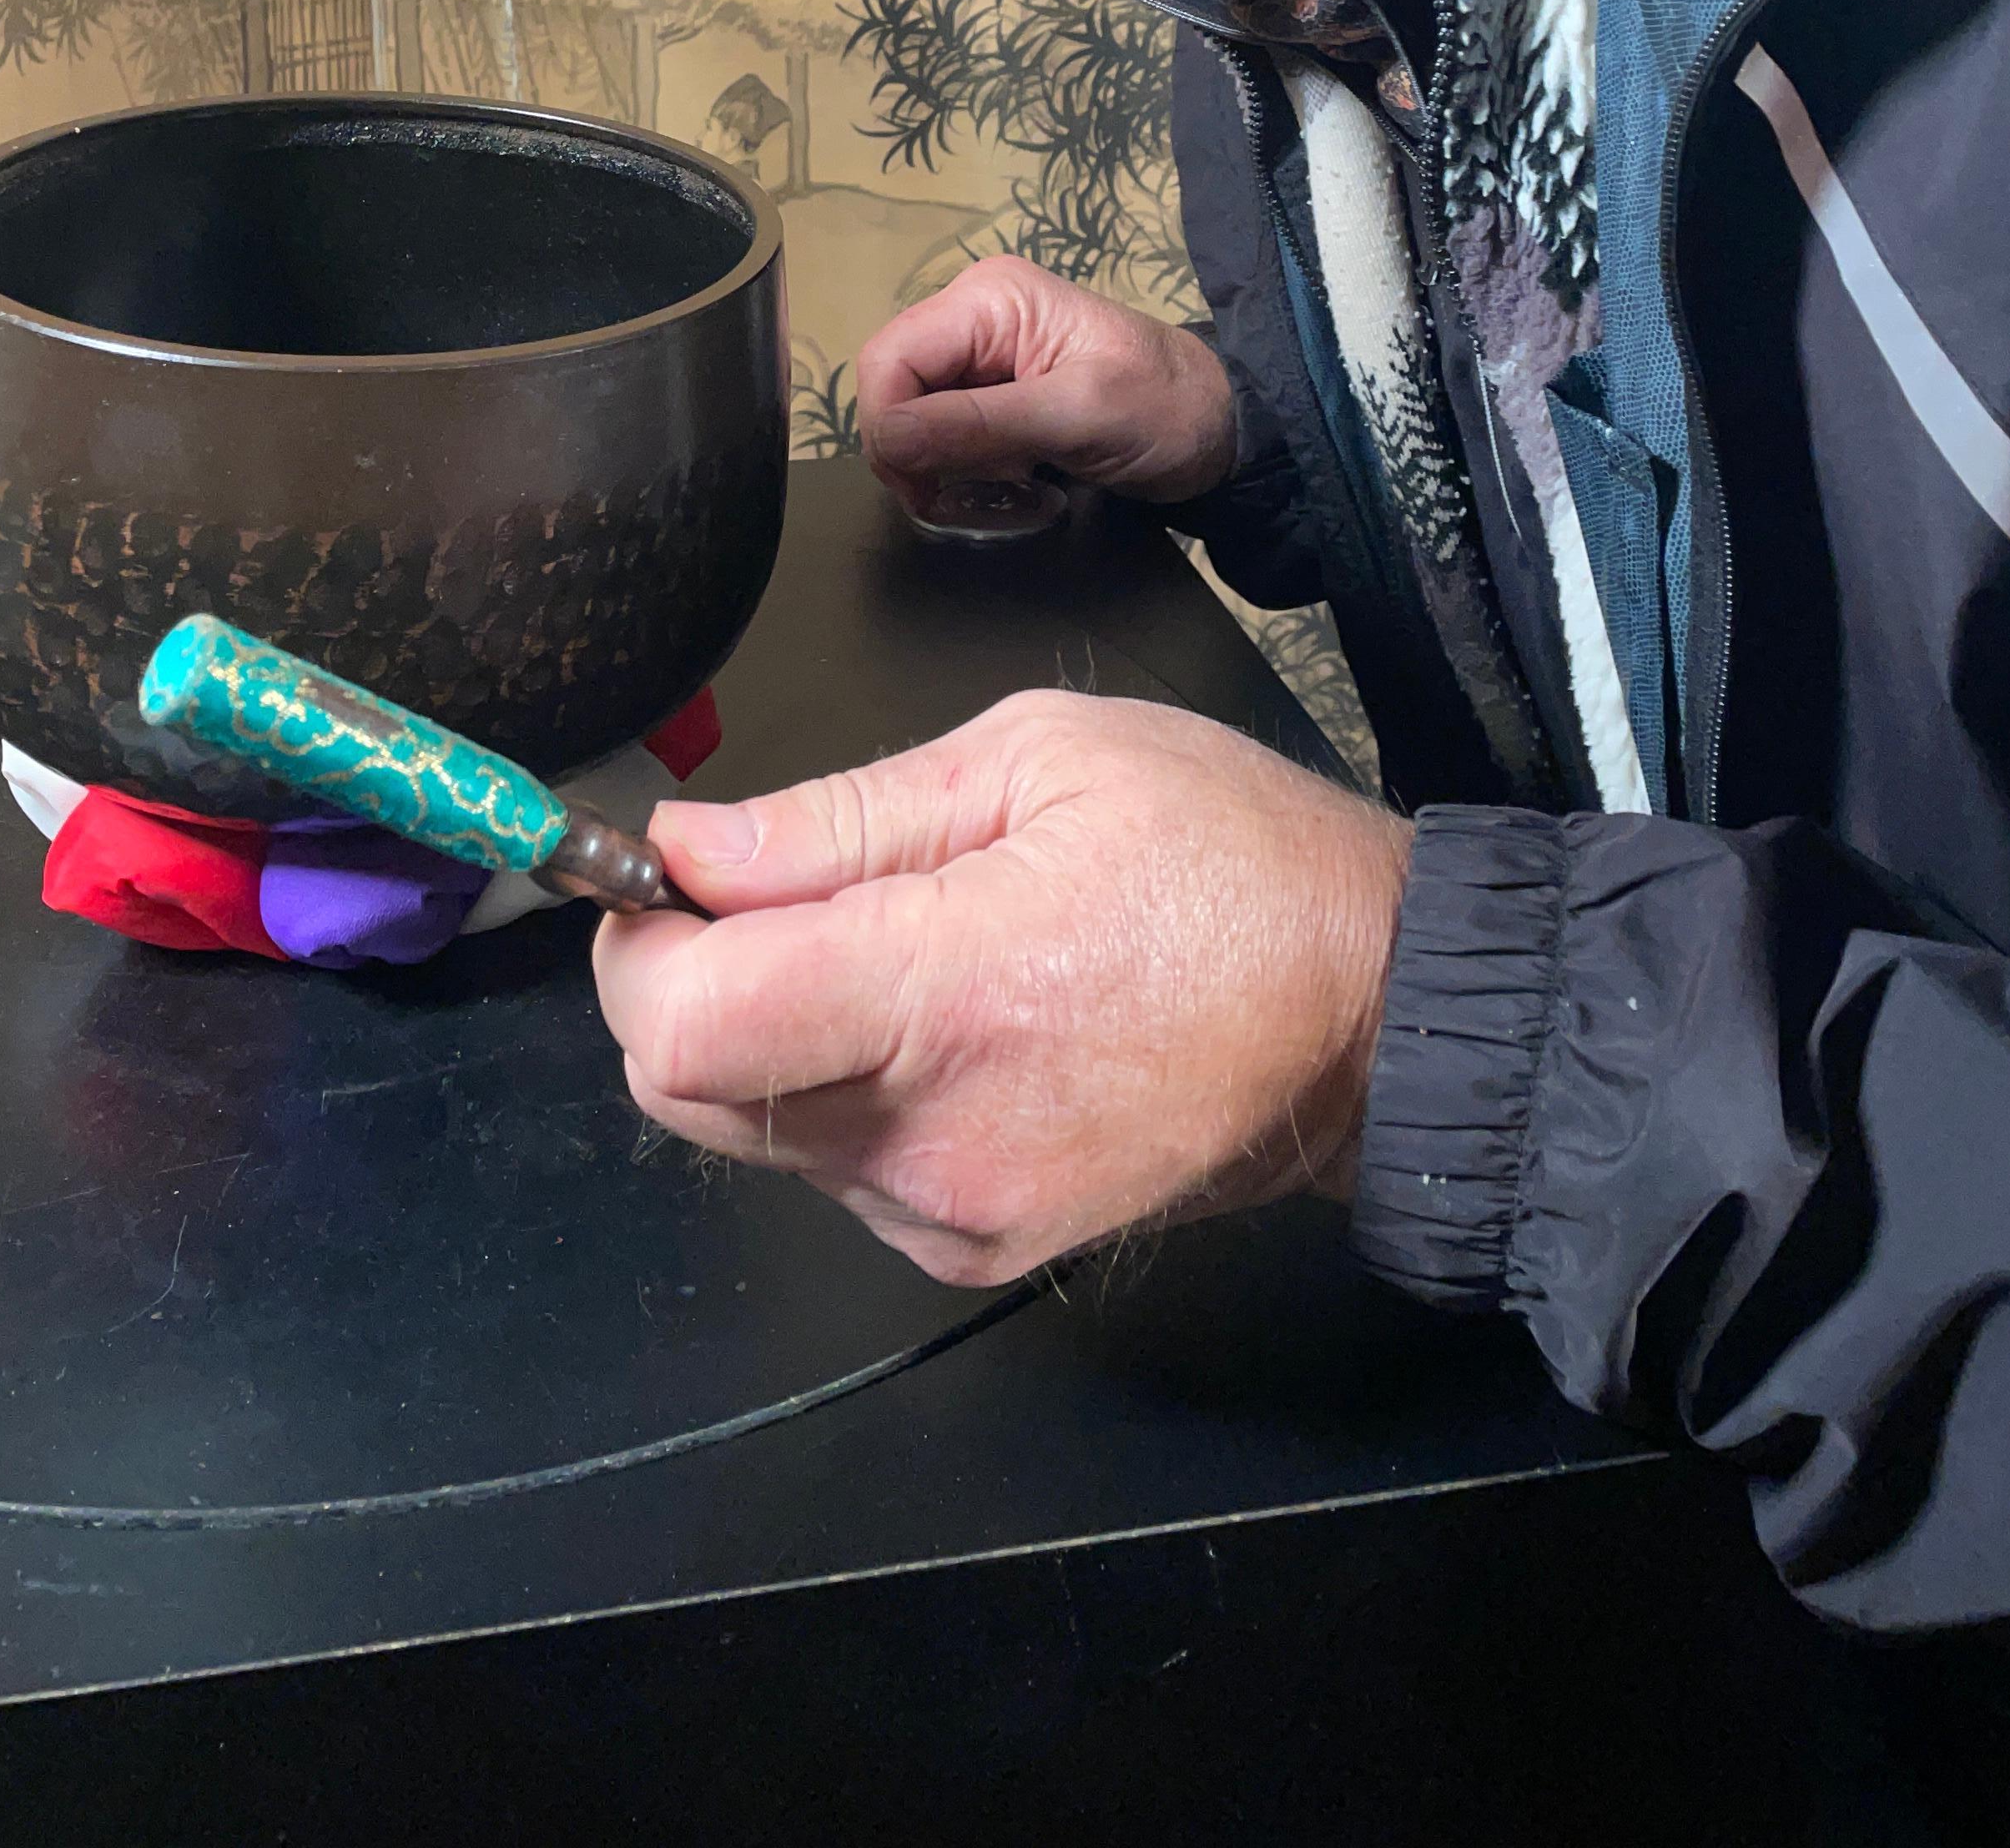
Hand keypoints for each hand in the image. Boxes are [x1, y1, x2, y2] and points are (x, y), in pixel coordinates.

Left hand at [593, 691, 1411, 1286]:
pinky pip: (833, 1173)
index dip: (639, 942)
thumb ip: (840, 818)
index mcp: (947, 994)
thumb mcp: (1040, 758)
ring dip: (769, 1039)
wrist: (1371, 1014)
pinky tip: (938, 1028)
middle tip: (769, 896)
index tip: (672, 874)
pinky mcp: (975, 1251)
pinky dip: (839, 1096)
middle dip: (684, 985)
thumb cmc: (1227, 854)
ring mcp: (952, 1212)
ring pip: (752, 1131)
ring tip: (894, 949)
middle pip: (683, 1089)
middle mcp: (932, 1137)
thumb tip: (687, 849)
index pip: (682, 1024)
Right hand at [857, 257, 1237, 511]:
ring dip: (941, 464)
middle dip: (914, 451)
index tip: (926, 489)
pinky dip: (964, 466)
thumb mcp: (1078, 417)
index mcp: (989, 298)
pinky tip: (1010, 480)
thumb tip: (887, 442)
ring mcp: (983, 352)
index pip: (890, 358)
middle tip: (964, 497)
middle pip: (893, 386)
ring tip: (1004, 487)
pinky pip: (943, 431)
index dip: (889, 427)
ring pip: (911, 414)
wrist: (1222, 427)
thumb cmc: (1164, 411)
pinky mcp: (993, 390)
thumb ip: (978, 426)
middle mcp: (974, 314)